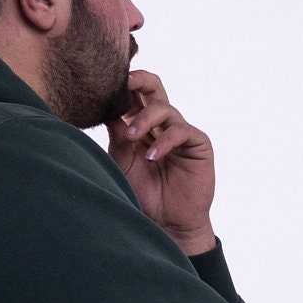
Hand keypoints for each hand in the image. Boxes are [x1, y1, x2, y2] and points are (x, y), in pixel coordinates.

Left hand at [107, 74, 215, 253]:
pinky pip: (181, 131)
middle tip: (125, 82)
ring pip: (164, 108)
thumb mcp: (123, 162)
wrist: (166, 222)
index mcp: (141, 125)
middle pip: (153, 88)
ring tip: (131, 138)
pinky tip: (152, 156)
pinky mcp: (198, 144)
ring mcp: (180, 132)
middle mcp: (161, 124)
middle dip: (139, 80)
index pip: (133, 96)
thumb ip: (118, 137)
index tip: (104, 83)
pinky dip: (164, 141)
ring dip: (145, 120)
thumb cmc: (143, 193)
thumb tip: (107, 110)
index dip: (122, 86)